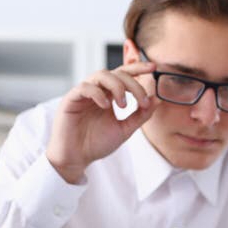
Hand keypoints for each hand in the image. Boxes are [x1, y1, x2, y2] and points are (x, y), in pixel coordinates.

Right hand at [45, 61, 159, 182]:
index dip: (138, 68)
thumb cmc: (96, 144)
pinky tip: (106, 106)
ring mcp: (83, 93)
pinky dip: (98, 94)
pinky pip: (84, 87)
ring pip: (101, 75)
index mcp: (108, 95)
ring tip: (124, 105)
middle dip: (133, 84)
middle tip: (142, 101)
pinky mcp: (71, 99)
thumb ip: (140, 115)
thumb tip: (157, 99)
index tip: (154, 68)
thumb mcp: (124, 129)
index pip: (124, 75)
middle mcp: (96, 90)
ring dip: (117, 86)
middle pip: (116, 73)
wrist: (76, 158)